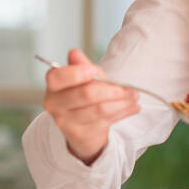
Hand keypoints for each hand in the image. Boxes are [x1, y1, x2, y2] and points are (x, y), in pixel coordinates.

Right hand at [43, 49, 139, 164]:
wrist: (82, 128)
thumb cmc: (82, 97)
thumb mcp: (82, 79)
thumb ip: (80, 66)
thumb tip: (74, 53)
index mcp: (53, 85)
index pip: (58, 77)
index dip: (77, 73)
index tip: (94, 71)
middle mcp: (55, 104)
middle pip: (86, 94)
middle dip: (113, 90)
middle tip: (130, 89)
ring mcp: (66, 122)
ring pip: (100, 109)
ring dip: (122, 102)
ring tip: (134, 96)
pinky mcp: (80, 135)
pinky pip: (106, 121)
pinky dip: (123, 112)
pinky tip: (132, 107)